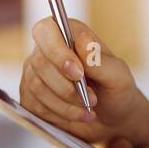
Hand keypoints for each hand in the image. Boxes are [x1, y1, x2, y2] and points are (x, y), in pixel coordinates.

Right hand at [20, 17, 148, 147]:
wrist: (112, 117)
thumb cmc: (116, 90)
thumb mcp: (118, 76)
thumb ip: (100, 60)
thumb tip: (82, 41)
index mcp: (69, 35)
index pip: (46, 30)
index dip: (57, 51)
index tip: (78, 73)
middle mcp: (48, 51)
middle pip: (39, 62)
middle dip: (66, 87)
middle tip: (92, 98)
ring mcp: (36, 74)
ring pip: (36, 86)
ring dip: (65, 104)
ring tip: (88, 109)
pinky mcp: (31, 96)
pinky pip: (34, 106)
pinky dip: (58, 115)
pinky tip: (76, 115)